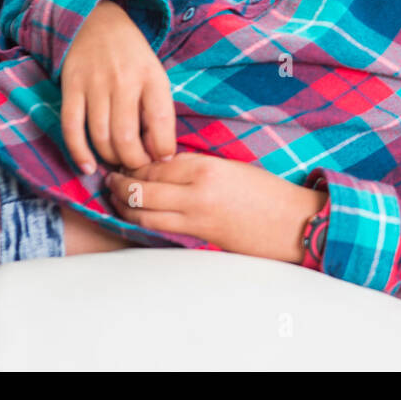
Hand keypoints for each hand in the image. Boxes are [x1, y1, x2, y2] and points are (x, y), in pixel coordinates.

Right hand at [60, 0, 176, 174]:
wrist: (97, 21)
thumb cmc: (132, 57)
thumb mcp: (155, 75)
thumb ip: (158, 110)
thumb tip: (160, 153)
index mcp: (152, 77)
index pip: (162, 121)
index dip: (163, 148)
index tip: (163, 159)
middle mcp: (124, 81)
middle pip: (126, 136)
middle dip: (133, 161)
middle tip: (136, 167)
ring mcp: (95, 84)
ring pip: (100, 136)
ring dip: (109, 158)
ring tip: (117, 163)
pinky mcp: (71, 87)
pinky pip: (71, 127)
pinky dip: (78, 152)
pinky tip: (88, 166)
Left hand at [106, 153, 322, 261]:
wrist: (291, 223)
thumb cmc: (266, 192)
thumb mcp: (231, 167)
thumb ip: (197, 167)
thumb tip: (163, 167)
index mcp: (206, 168)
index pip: (156, 164)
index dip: (135, 163)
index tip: (124, 161)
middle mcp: (196, 193)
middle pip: (143, 188)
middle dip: (121, 184)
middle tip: (109, 179)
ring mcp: (194, 219)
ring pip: (143, 213)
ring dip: (124, 205)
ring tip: (115, 197)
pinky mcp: (197, 238)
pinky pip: (158, 230)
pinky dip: (140, 222)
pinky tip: (134, 216)